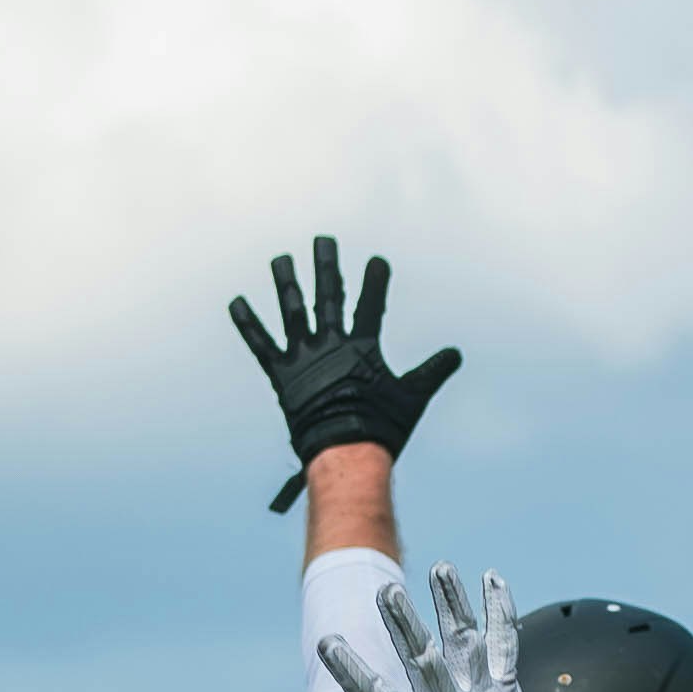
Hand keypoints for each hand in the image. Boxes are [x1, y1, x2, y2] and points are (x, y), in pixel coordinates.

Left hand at [231, 236, 461, 512]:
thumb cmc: (382, 427)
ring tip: (280, 259)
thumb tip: (455, 354)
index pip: (371, 306)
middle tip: (323, 240)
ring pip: (292, 310)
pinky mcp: (281, 375)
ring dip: (286, 282)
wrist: (346, 451)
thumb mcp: (414, 396)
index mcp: (361, 348)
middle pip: (328, 296)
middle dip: (327, 265)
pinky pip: (261, 344)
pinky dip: (248, 323)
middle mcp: (330, 344)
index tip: (376, 261)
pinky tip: (237, 302)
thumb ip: (432, 371)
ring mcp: (304, 357)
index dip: (375, 282)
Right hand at [282, 563, 546, 691]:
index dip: (353, 673)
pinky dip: (502, 613)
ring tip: (440, 569)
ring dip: (452, 606)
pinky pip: (506, 647)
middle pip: (425, 663)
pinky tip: (492, 579)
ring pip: (465, 645)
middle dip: (406, 626)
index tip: (329, 642)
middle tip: (388, 590)